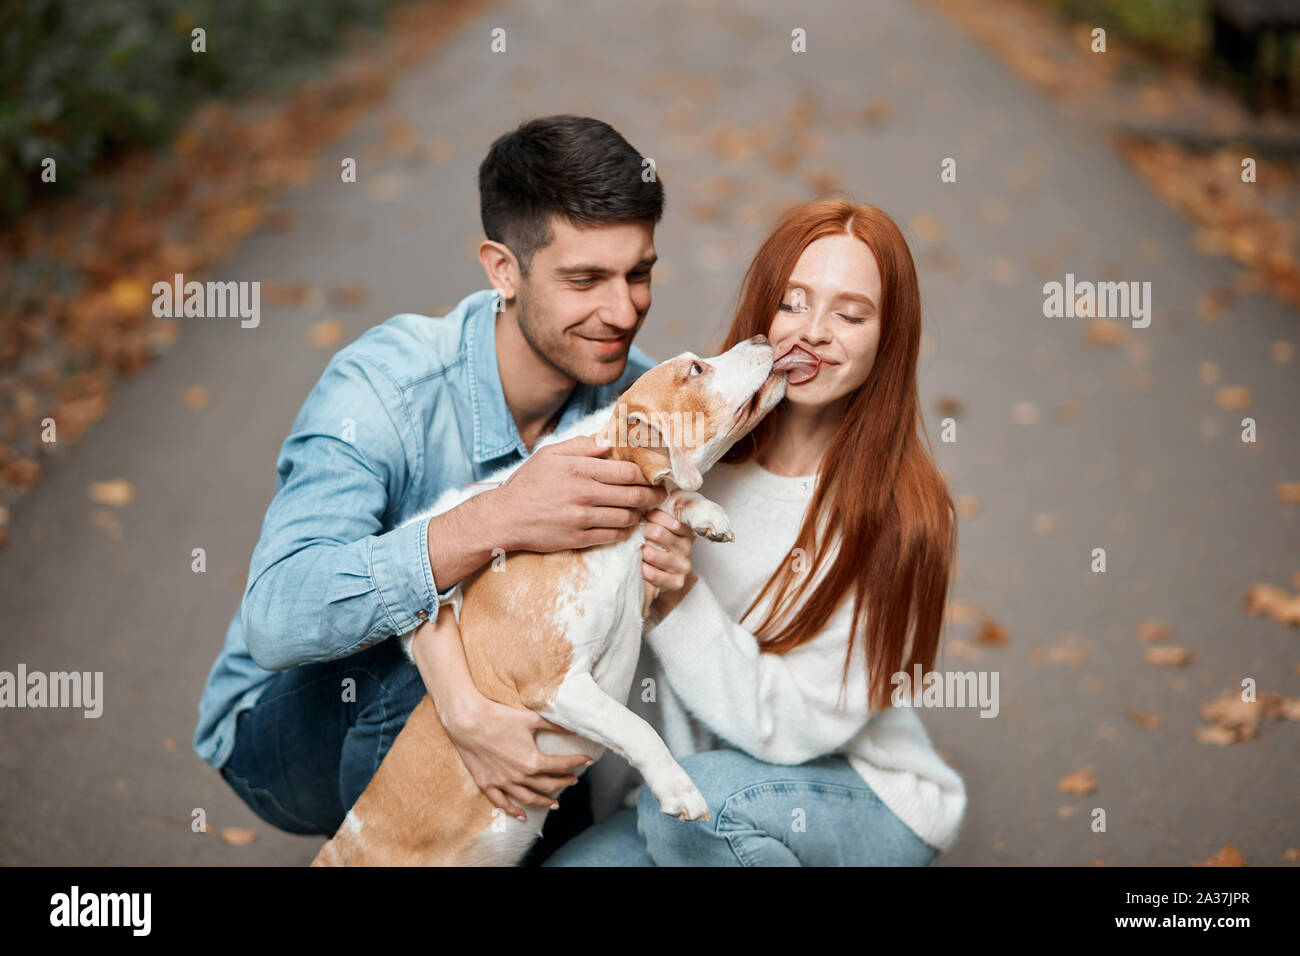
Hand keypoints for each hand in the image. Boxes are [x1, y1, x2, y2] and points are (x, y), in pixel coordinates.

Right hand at [443, 696, 592, 821]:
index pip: (561, 765)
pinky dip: (513, 811)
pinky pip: (502, 803)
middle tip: (573, 780)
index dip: (577, 762)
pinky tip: (522, 815)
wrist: (468, 721)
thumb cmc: (500, 716)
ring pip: (528, 798)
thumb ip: (555, 726)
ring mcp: (502, 782)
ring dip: (544, 801)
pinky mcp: (487, 784)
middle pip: (548, 784)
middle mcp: (520, 776)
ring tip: (555, 803)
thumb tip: (574, 728)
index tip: (588, 761)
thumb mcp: (531, 719)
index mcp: (533, 760)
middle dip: (563, 782)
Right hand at [489, 435, 666, 552]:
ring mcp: (582, 518)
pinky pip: (613, 536)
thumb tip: (608, 442)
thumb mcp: (549, 454)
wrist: (505, 518)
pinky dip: (625, 532)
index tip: (654, 476)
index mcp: (580, 468)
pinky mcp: (578, 538)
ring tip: (644, 511)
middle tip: (660, 496)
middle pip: (634, 495)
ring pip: (627, 517)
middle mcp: (584, 493)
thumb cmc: (527, 484)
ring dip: (640, 515)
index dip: (646, 474)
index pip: (628, 471)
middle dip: (652, 496)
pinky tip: (627, 526)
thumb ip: (581, 445)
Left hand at [640, 508, 693, 593]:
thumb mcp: (664, 529)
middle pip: (657, 533)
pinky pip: (652, 574)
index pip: (669, 518)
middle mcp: (687, 547)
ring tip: (637, 550)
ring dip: (640, 551)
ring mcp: (682, 566)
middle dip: (642, 532)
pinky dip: (641, 568)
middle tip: (636, 534)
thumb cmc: (663, 548)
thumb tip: (640, 504)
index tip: (644, 517)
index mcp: (686, 530)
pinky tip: (640, 564)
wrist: (671, 576)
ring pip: (652, 554)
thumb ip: (657, 517)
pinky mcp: (676, 582)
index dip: (652, 516)